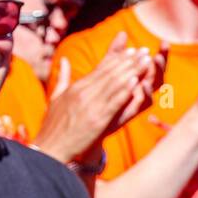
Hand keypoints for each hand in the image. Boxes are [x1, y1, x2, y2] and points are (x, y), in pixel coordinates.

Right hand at [35, 32, 161, 162]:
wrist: (51, 147)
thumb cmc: (53, 125)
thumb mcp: (56, 97)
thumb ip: (63, 77)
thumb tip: (63, 59)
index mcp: (76, 87)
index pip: (101, 69)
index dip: (118, 58)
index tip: (132, 50)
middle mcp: (84, 93)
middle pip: (111, 73)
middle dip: (130, 61)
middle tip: (144, 50)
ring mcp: (91, 106)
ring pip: (115, 84)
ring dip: (133, 71)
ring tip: (146, 61)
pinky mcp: (97, 119)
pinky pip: (114, 102)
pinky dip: (126, 91)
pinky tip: (136, 82)